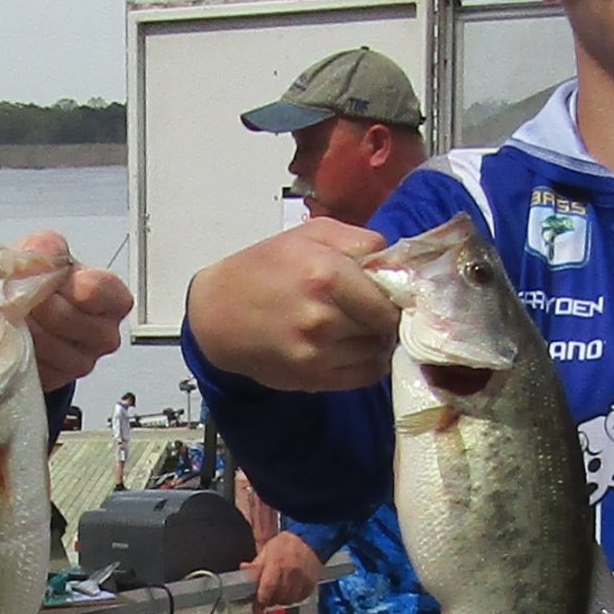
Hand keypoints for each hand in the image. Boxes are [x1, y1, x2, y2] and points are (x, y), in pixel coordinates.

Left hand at [16, 231, 132, 388]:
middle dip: (37, 304)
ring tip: (18, 313)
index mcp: (114, 299)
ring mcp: (84, 362)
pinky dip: (19, 348)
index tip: (48, 280)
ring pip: (48, 344)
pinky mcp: (58, 379)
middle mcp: (106, 335)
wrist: (25, 310)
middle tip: (22, 296)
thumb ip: (47, 248)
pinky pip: (35, 364)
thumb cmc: (44, 281)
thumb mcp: (46, 250)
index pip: (96, 290)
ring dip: (24, 325)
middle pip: (66, 318)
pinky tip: (18, 335)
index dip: (64, 283)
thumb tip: (40, 259)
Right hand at [185, 218, 398, 389]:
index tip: (389, 292)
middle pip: (386, 324)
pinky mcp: (312, 378)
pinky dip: (368, 363)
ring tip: (358, 328)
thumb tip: (397, 260)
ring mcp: (318, 352)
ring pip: (378, 351)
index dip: (395, 293)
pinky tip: (353, 348)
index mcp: (326, 273)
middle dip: (385, 316)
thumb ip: (359, 240)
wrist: (216, 314)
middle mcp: (324, 317)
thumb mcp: (309, 235)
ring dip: (376, 340)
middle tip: (372, 310)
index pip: (390, 294)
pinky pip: (365, 375)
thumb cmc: (263, 268)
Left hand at [245, 529, 325, 610]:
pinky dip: (293, 598)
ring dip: (281, 600)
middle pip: (278, 598)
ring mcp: (303, 579)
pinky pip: (299, 599)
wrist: (308, 541)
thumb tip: (243, 570)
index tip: (257, 603)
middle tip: (267, 596)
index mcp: (277, 564)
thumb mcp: (265, 552)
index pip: (267, 590)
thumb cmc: (285, 546)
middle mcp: (291, 572)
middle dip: (270, 600)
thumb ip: (254, 566)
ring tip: (278, 592)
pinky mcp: (311, 583)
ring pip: (288, 601)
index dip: (261, 600)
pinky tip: (289, 590)